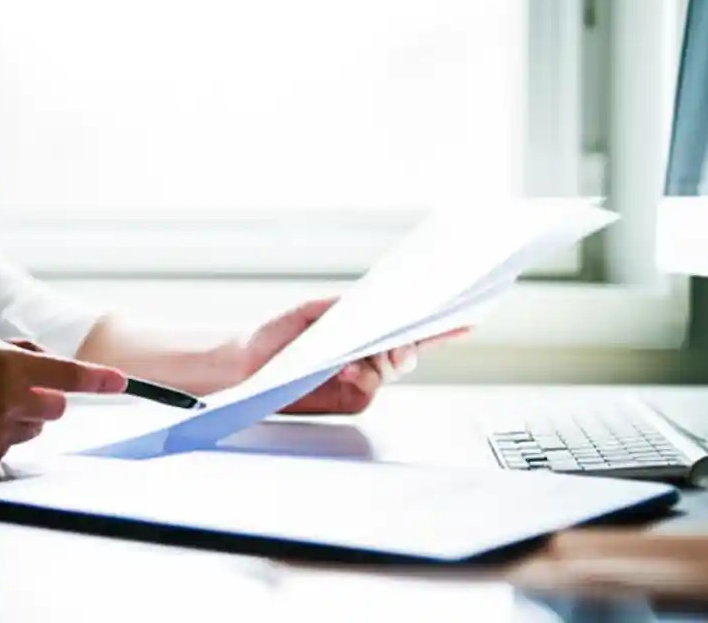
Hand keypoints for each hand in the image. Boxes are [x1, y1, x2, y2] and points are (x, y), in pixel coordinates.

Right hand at [0, 341, 126, 467]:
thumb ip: (15, 357)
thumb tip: (50, 368)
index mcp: (3, 364)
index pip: (66, 373)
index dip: (98, 380)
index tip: (123, 383)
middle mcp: (5, 399)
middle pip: (56, 408)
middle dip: (45, 400)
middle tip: (12, 393)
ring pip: (33, 429)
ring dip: (19, 420)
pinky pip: (8, 448)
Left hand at [237, 298, 465, 414]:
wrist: (243, 368)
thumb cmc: (271, 335)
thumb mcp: (308, 311)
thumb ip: (342, 307)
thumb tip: (372, 307)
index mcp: (360, 328)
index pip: (404, 325)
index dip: (437, 325)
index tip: (465, 320)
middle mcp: (365, 353)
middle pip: (407, 350)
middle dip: (407, 346)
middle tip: (396, 346)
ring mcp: (360, 378)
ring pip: (391, 372)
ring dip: (381, 363)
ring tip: (356, 359)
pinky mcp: (350, 401)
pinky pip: (370, 391)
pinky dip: (363, 380)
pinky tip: (345, 372)